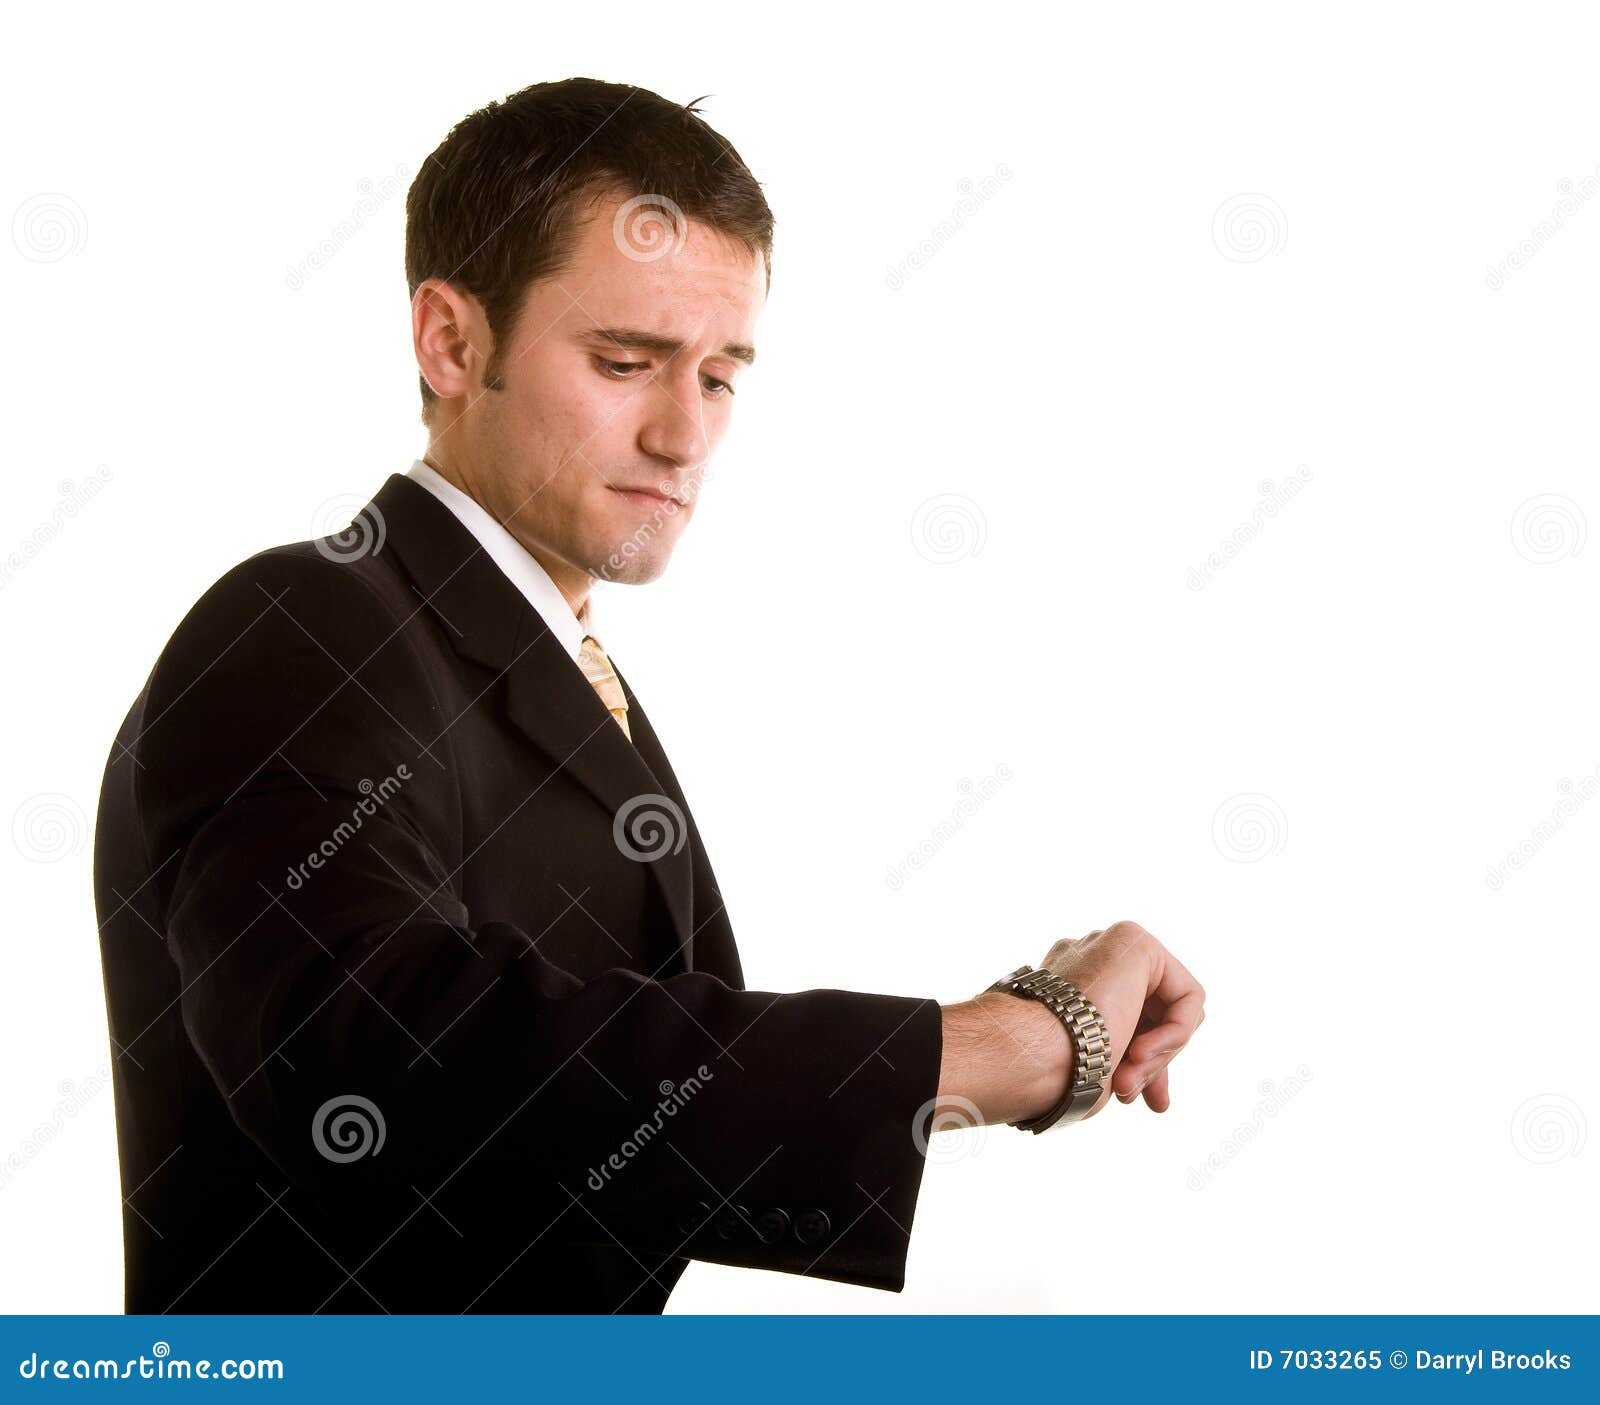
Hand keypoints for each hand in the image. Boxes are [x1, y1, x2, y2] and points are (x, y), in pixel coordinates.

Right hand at [1040, 920, 1204, 1113]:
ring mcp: (1110, 945)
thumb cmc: (1054, 1070)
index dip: (1141, 1062)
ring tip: (1131, 1081)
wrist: (1032, 1053)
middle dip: (1156, 1061)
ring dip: (1159, 1054)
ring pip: (1171, 1008)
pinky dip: (1174, 1034)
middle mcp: (1090, 957)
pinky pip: (1186, 995)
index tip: (1130, 1096)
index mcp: (1070, 984)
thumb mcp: (1096, 1067)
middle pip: (1153, 1012)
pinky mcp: (1135, 941)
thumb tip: (1158, 1092)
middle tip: (1150, 1102)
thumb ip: (1125, 1059)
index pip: (1128, 1018)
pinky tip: (1141, 1052)